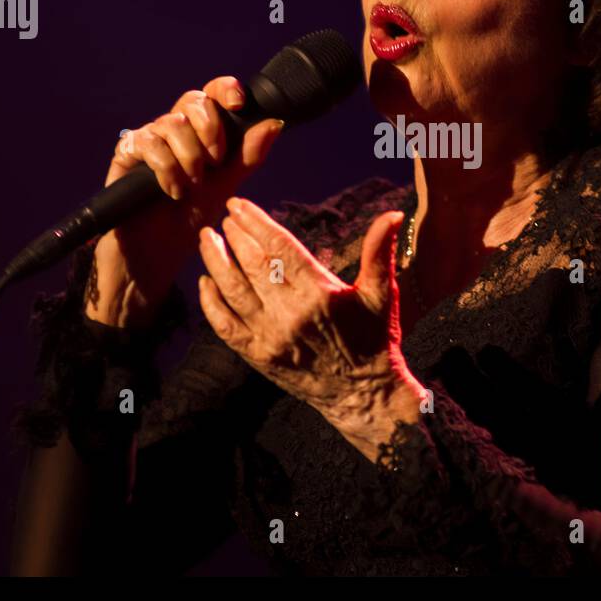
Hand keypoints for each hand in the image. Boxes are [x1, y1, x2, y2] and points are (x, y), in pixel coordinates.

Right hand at [88, 76, 284, 327]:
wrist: (158, 256)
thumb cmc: (190, 221)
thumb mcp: (227, 187)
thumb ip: (248, 156)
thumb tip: (274, 123)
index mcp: (200, 133)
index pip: (213, 95)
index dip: (225, 90)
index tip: (239, 102)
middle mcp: (173, 131)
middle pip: (192, 100)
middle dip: (210, 128)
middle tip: (216, 160)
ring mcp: (149, 141)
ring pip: (172, 122)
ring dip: (190, 155)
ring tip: (193, 185)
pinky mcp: (126, 156)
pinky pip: (147, 143)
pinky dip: (167, 167)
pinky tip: (172, 190)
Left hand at [196, 196, 427, 461]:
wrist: (363, 395)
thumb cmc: (375, 339)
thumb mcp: (382, 294)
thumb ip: (380, 251)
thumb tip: (395, 214)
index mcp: (319, 294)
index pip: (279, 247)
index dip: (256, 222)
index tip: (238, 205)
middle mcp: (290, 315)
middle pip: (252, 264)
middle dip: (235, 236)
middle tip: (225, 217)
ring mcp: (270, 337)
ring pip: (232, 291)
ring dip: (215, 261)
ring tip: (207, 238)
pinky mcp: (257, 356)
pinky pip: (224, 325)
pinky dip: (211, 302)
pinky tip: (206, 282)